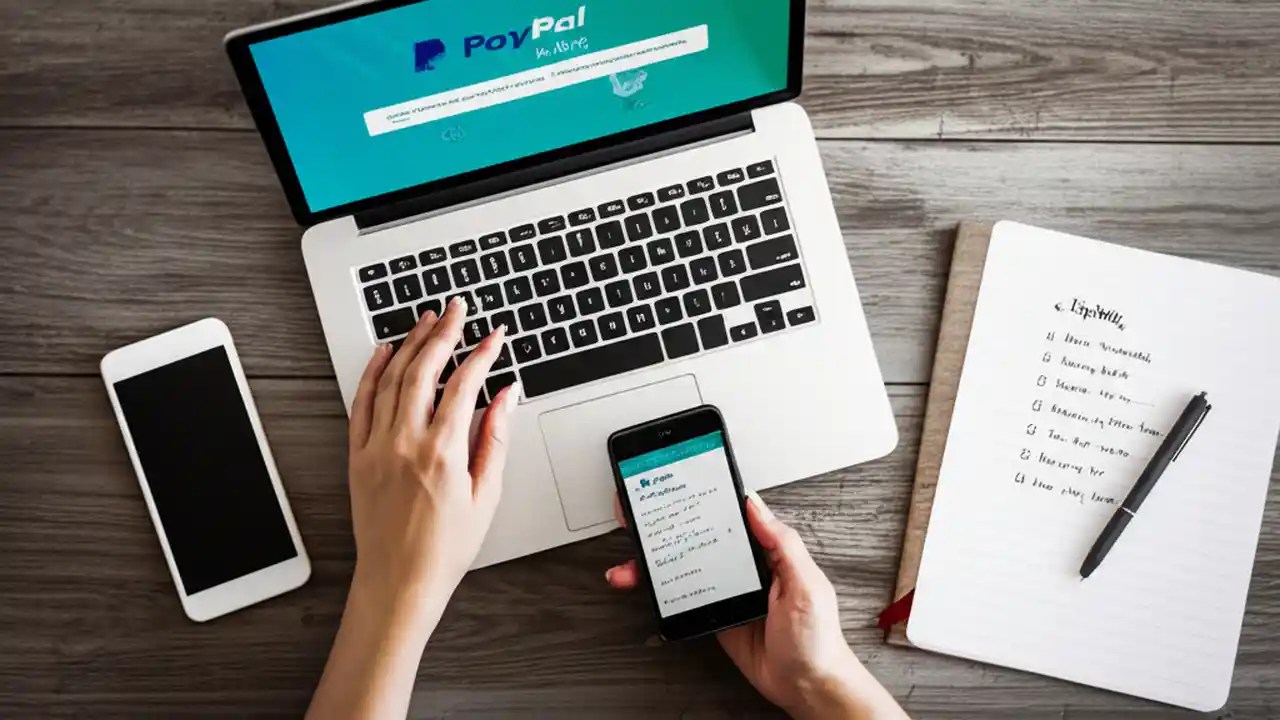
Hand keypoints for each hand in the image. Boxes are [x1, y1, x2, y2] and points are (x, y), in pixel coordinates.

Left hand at [347, 297, 519, 631]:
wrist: (399, 581)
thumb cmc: (445, 547)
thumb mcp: (486, 495)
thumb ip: (495, 439)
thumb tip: (505, 397)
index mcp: (443, 452)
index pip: (464, 384)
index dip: (482, 354)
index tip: (495, 337)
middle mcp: (406, 443)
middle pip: (424, 369)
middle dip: (443, 332)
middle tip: (456, 309)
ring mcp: (377, 447)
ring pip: (392, 378)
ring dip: (410, 343)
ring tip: (427, 320)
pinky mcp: (357, 456)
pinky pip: (361, 401)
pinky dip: (372, 371)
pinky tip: (384, 351)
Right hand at [605, 493, 907, 719]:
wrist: (807, 687)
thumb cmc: (817, 639)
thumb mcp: (807, 586)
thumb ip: (783, 545)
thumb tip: (756, 505)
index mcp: (769, 552)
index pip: (731, 517)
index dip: (704, 501)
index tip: (677, 489)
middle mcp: (745, 567)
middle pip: (699, 539)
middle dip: (667, 529)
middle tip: (638, 520)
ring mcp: (728, 590)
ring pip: (685, 566)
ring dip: (655, 564)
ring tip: (631, 563)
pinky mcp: (715, 613)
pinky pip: (684, 596)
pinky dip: (661, 592)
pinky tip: (643, 587)